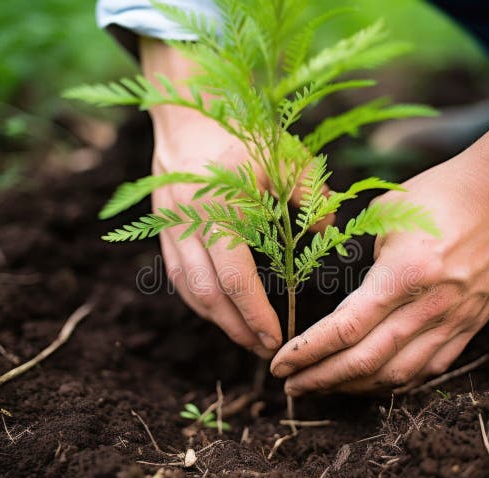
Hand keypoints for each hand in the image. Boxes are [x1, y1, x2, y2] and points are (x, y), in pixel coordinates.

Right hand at [140, 38, 331, 356]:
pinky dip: (201, 301)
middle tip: (265, 352)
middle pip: (207, 293)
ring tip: (246, 340)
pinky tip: (223, 313)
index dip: (254, 314)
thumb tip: (326, 231)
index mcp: (220, 205)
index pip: (235, 276)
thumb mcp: (285, 156)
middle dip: (236, 328)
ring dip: (217, 320)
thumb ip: (312, 193)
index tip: (276, 339)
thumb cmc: (244, 135)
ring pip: (189, 289)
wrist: (187, 116)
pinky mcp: (162, 230)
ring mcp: (169, 226)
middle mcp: (188, 220)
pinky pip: (179, 276)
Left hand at [270, 87, 488, 393]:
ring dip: (353, 388)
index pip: (345, 328)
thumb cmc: (441, 194)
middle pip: (365, 361)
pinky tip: (369, 383)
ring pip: (396, 375)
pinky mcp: (470, 326)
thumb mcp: (388, 215)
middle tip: (291, 388)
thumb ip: (365, 266)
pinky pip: (428, 370)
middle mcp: (430, 305)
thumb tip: (344, 304)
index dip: (307, 352)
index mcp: (404, 273)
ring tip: (323, 388)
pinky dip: (393, 382)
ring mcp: (454, 321)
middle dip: (320, 379)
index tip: (279, 364)